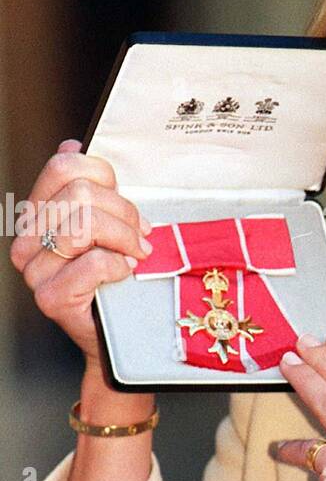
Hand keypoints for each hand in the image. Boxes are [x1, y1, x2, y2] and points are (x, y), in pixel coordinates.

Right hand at [9, 139, 153, 368]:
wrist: (117, 334)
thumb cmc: (114, 279)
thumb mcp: (107, 224)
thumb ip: (90, 187)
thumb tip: (73, 145)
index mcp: (38, 214)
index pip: (64, 167)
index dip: (104, 177)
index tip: (125, 202)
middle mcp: (28, 239)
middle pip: (79, 194)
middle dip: (124, 213)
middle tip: (141, 236)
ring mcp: (34, 270)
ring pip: (85, 224)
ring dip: (125, 238)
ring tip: (137, 253)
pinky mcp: (50, 298)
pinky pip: (92, 262)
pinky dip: (118, 266)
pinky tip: (123, 274)